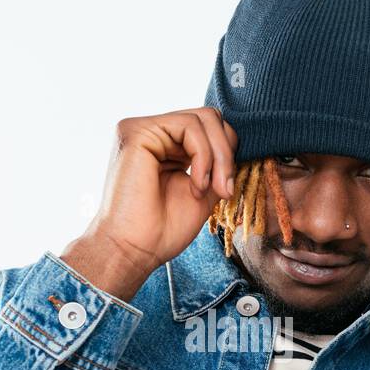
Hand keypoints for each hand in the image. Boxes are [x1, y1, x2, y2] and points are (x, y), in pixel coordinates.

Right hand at [60, 108, 236, 297]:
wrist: (133, 251)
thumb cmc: (162, 230)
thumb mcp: (203, 191)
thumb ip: (217, 164)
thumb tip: (236, 141)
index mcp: (165, 146)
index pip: (209, 129)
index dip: (227, 154)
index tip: (227, 191)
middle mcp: (152, 133)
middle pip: (209, 118)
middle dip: (226, 154)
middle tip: (225, 190)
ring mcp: (142, 129)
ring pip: (203, 118)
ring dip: (218, 157)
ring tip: (209, 190)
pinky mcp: (137, 131)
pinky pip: (189, 126)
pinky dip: (203, 156)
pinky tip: (196, 185)